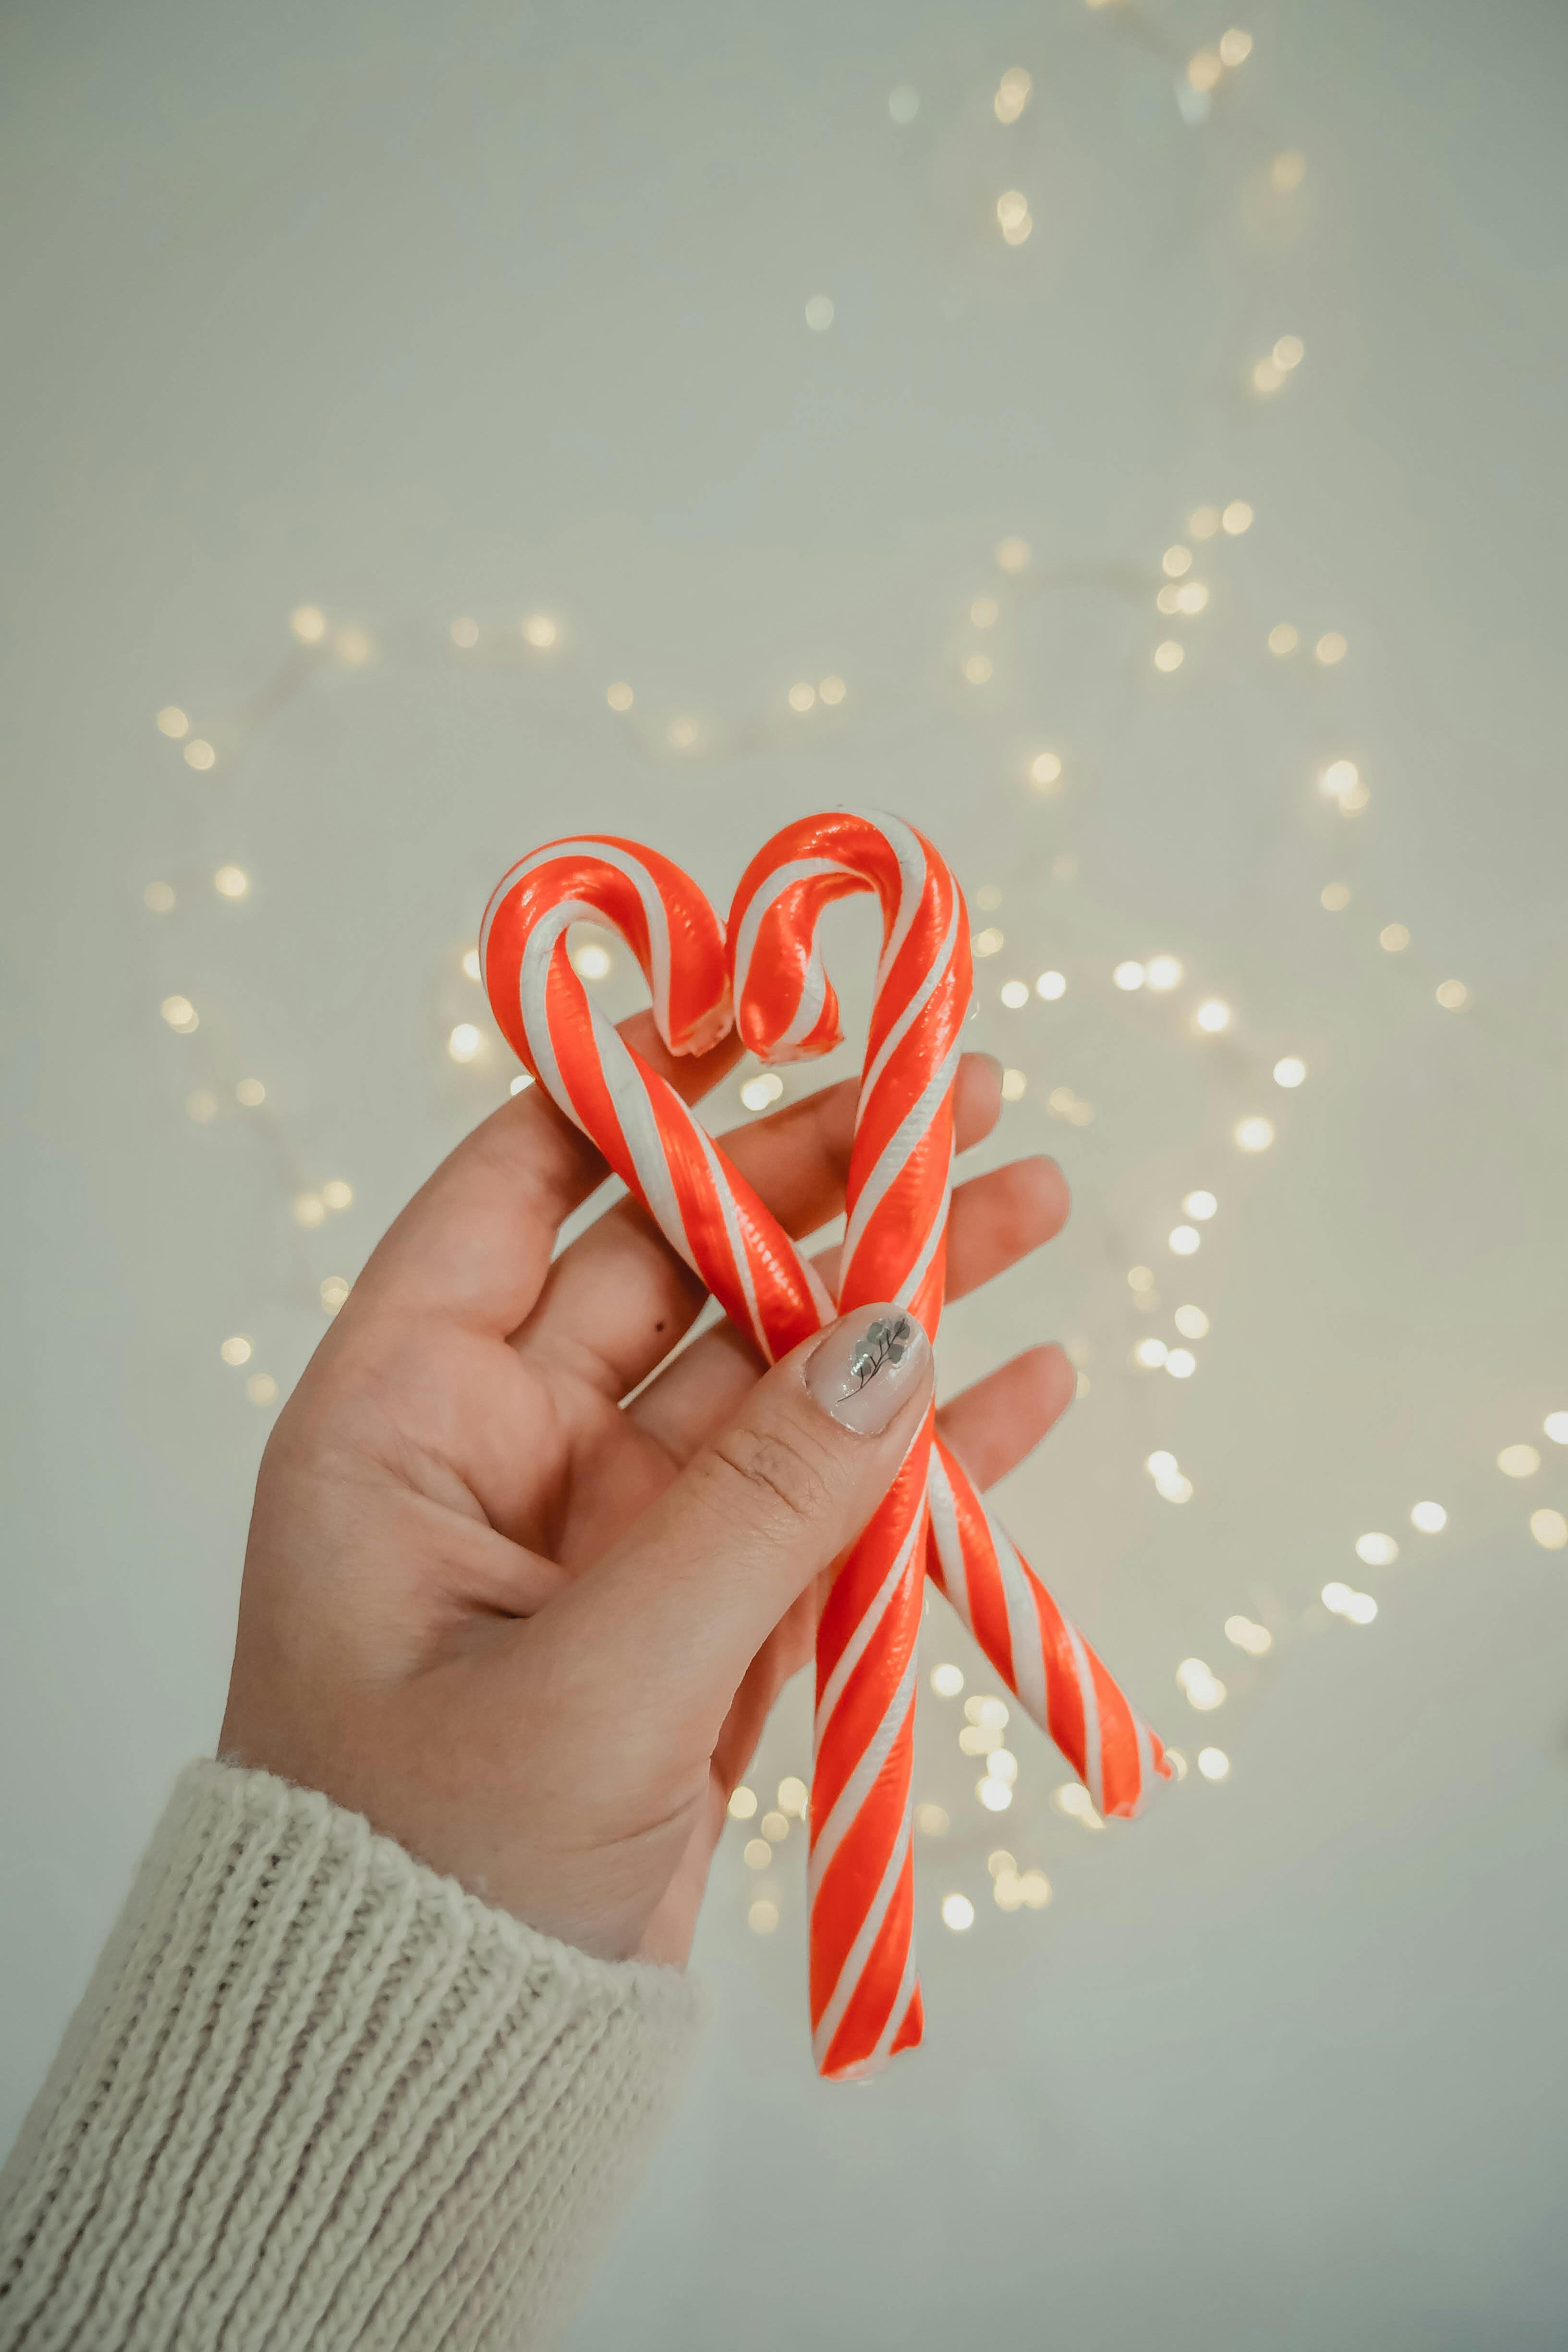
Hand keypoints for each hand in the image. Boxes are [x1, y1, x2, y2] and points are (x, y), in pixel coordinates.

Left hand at [220, 1023, 1073, 1965]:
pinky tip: (1030, 1384)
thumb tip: (899, 1333)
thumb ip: (759, 1505)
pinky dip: (922, 1457)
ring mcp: (618, 1536)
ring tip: (1031, 1204)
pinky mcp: (704, 1623)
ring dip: (899, 1304)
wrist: (436, 2064)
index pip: (516, 1193)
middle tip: (964, 1101)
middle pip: (683, 1269)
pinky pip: (820, 1506)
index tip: (754, 1005)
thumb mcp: (595, 1676)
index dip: (633, 1091)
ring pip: (775, 1380)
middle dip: (822, 1189)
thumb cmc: (436, 1866)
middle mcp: (508, 1453)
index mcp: (408, 1421)